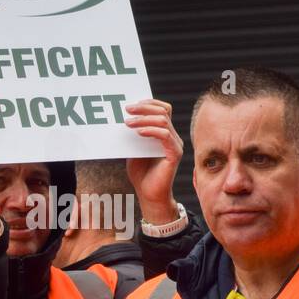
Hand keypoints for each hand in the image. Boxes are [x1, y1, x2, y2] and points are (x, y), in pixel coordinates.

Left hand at [124, 99, 182, 224]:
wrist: (148, 195)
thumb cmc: (141, 173)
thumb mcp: (133, 149)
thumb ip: (133, 134)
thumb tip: (123, 118)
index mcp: (164, 133)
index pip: (163, 109)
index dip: (148, 103)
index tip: (131, 105)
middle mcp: (172, 137)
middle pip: (163, 112)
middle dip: (144, 108)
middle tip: (127, 109)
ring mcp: (175, 145)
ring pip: (163, 121)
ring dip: (144, 119)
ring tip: (128, 123)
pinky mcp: (175, 154)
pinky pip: (165, 136)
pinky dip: (151, 131)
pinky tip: (139, 132)